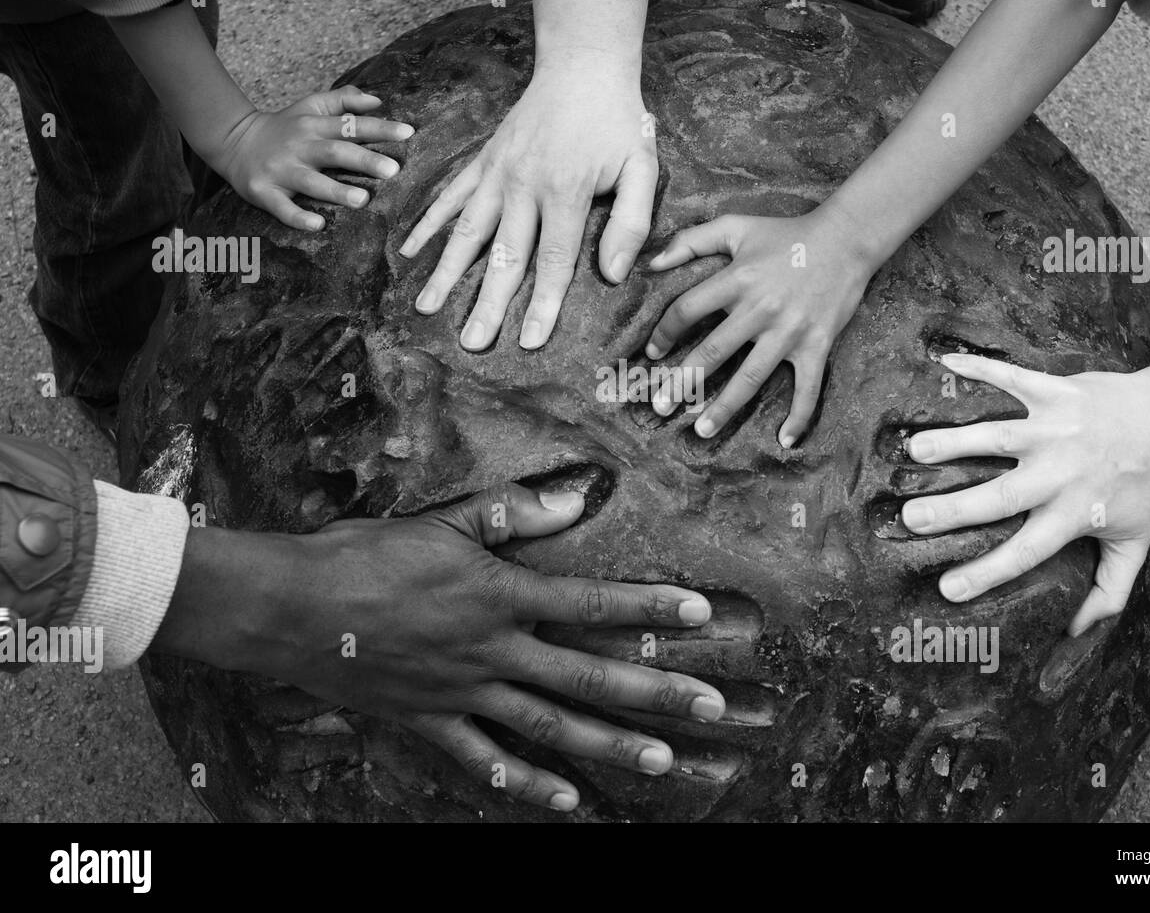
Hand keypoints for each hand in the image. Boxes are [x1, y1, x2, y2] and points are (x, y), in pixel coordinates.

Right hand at [210, 85, 413, 231]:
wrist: (234, 141)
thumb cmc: (285, 127)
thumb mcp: (310, 106)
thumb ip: (343, 101)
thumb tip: (378, 100)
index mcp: (314, 126)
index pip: (352, 125)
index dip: (379, 128)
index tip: (408, 133)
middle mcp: (300, 146)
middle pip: (335, 151)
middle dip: (364, 160)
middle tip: (393, 170)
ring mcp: (281, 170)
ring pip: (311, 181)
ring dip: (336, 191)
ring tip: (362, 200)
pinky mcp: (263, 191)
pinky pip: (281, 207)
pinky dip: (298, 217)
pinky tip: (317, 225)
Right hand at [259, 484, 722, 812]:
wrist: (291, 607)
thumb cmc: (363, 555)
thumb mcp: (440, 521)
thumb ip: (511, 513)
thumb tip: (574, 497)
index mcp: (500, 594)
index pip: (593, 600)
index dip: (649, 604)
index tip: (700, 611)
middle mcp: (493, 650)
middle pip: (590, 674)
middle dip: (656, 690)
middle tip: (712, 705)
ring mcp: (465, 692)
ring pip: (551, 725)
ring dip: (610, 744)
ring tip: (663, 760)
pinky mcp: (431, 721)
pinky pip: (484, 761)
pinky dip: (524, 783)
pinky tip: (565, 799)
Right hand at [400, 65, 657, 350]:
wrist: (583, 66)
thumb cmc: (617, 121)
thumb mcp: (642, 167)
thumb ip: (630, 223)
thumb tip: (611, 274)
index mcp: (564, 192)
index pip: (553, 261)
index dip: (541, 305)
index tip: (528, 343)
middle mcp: (522, 185)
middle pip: (503, 256)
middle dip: (486, 303)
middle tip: (470, 344)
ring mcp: (496, 172)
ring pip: (466, 230)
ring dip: (445, 271)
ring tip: (425, 307)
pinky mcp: (483, 160)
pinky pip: (451, 196)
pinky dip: (429, 223)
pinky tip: (410, 250)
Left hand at [644, 207, 875, 446]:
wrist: (847, 240)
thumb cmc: (786, 234)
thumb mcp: (736, 227)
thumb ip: (691, 241)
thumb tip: (649, 264)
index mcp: (737, 279)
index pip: (688, 309)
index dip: (664, 332)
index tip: (651, 353)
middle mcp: (760, 308)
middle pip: (713, 351)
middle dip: (683, 382)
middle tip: (660, 407)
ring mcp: (790, 331)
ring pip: (751, 377)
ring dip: (725, 407)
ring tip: (702, 431)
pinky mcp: (817, 346)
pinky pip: (808, 388)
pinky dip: (799, 416)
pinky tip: (785, 441)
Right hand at [900, 354, 1149, 635]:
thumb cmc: (1144, 486)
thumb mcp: (1134, 543)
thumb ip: (1108, 591)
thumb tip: (1074, 633)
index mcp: (1073, 514)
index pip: (1025, 551)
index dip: (987, 572)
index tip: (947, 589)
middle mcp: (1059, 474)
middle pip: (999, 496)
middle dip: (952, 509)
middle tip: (909, 518)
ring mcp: (1055, 429)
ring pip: (996, 436)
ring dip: (954, 441)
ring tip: (914, 450)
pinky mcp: (1054, 392)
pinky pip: (1011, 378)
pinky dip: (979, 369)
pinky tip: (944, 365)